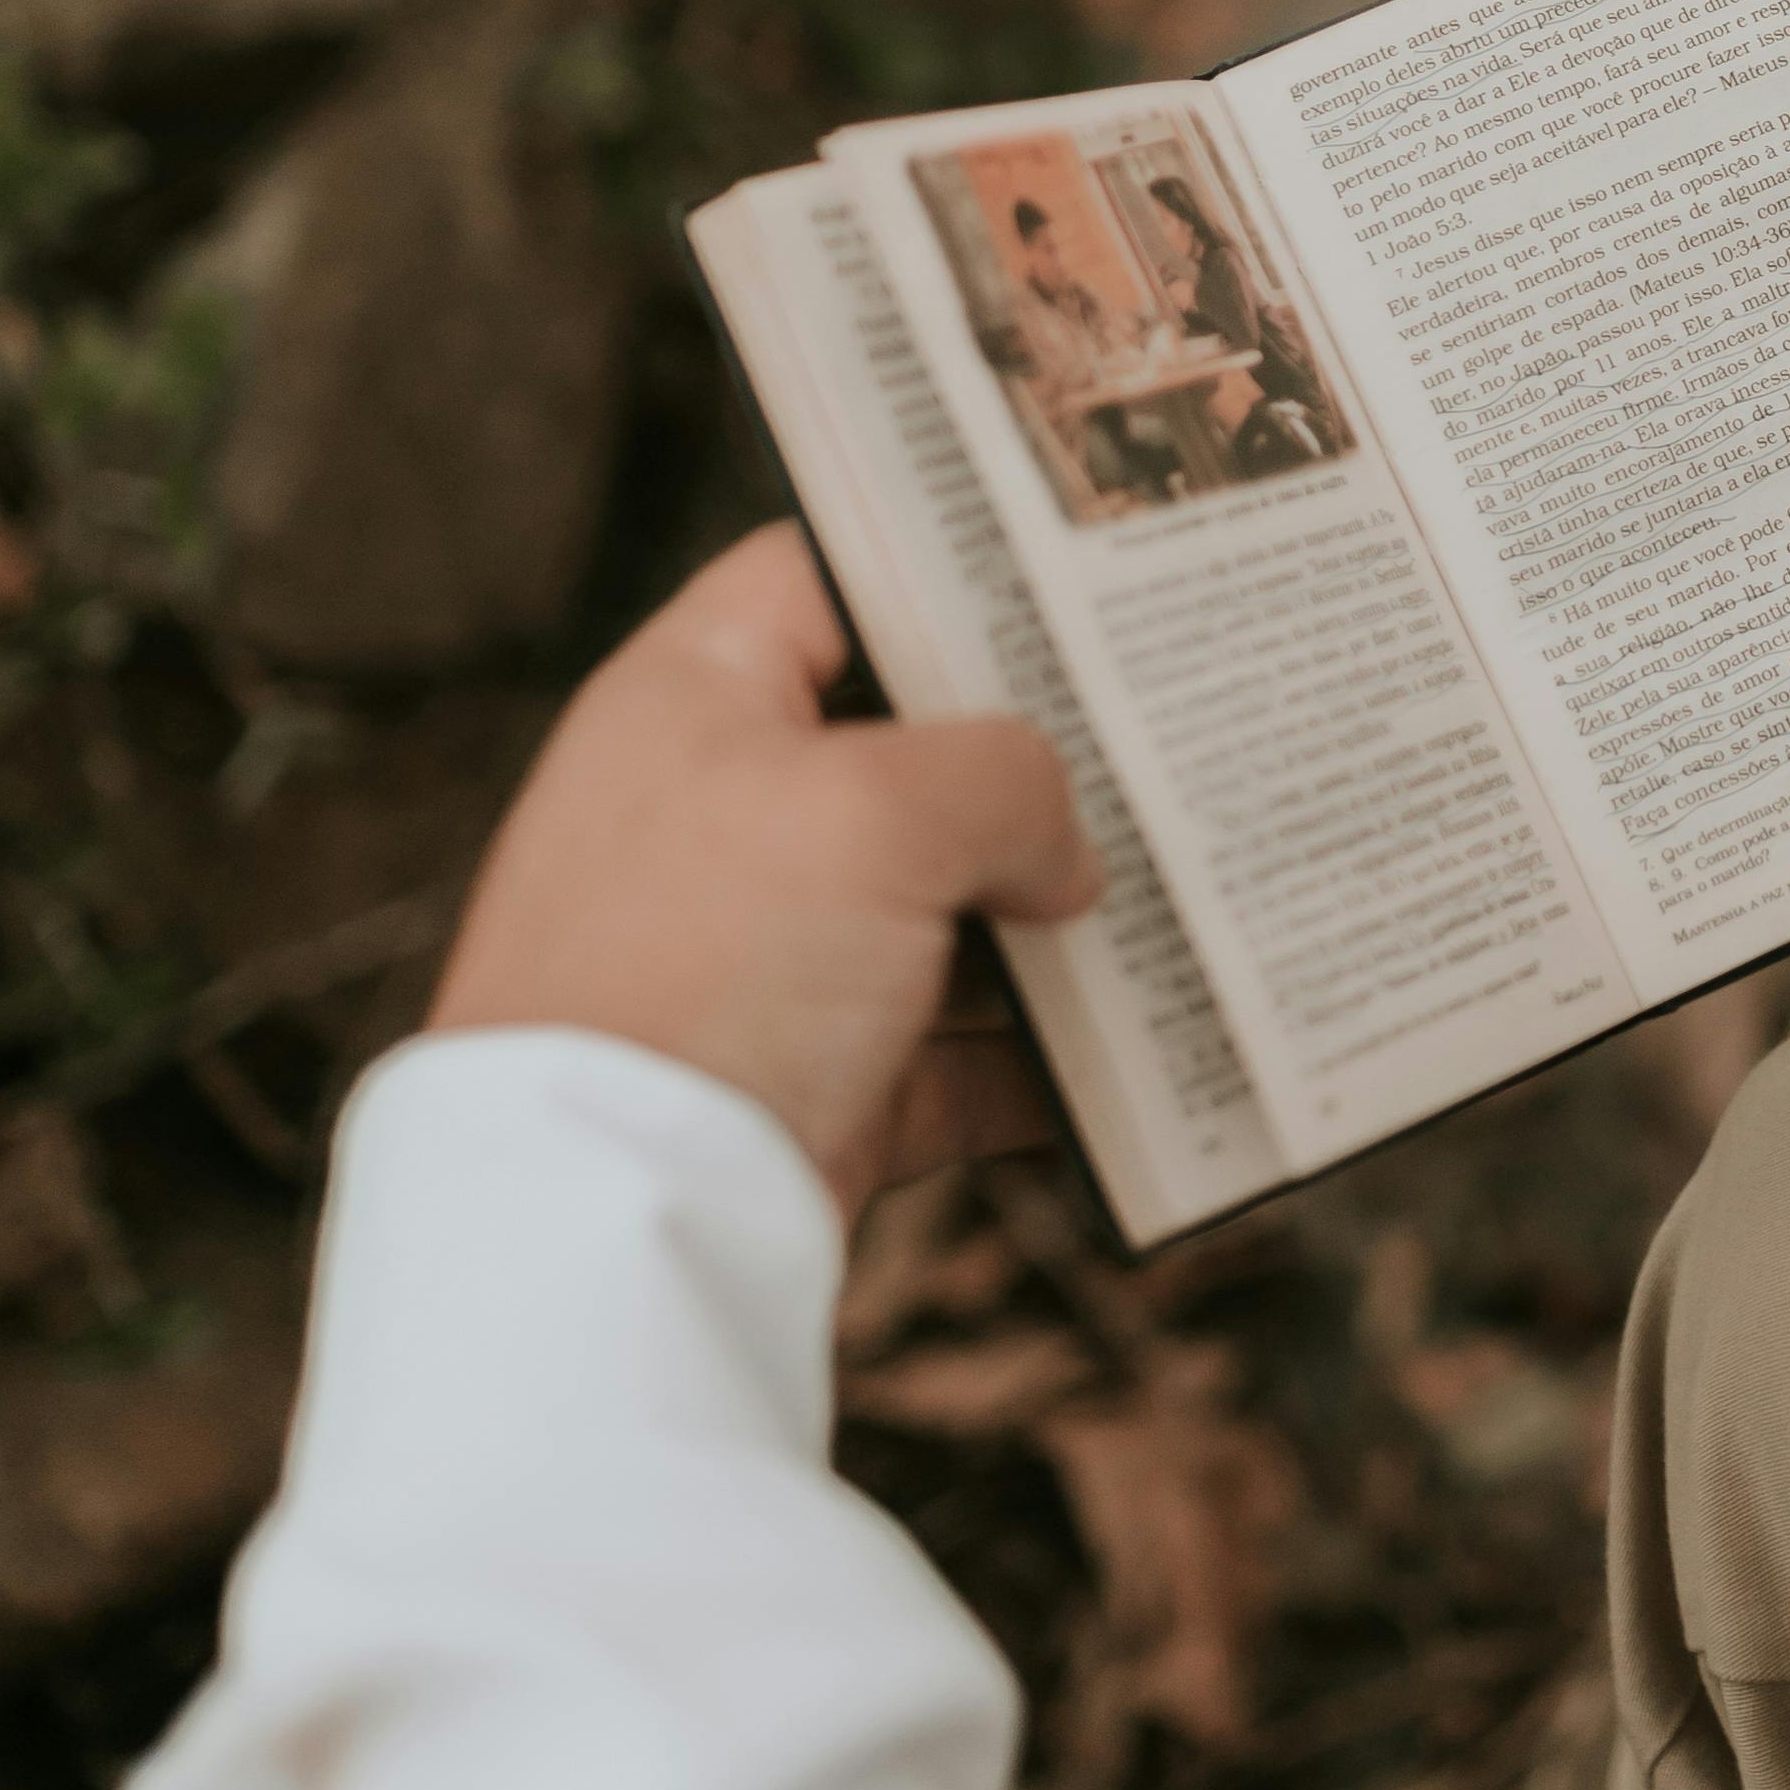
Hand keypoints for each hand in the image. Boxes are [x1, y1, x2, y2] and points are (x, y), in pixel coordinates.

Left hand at [430, 531, 1098, 1211]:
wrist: (613, 1221)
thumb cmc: (704, 967)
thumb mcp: (878, 811)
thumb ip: (1005, 781)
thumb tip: (1062, 858)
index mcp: (696, 701)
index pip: (823, 579)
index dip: (937, 568)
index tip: (1064, 586)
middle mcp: (723, 821)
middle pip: (907, 761)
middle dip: (1031, 776)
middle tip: (1159, 756)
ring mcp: (765, 962)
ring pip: (943, 919)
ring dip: (1052, 932)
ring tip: (1176, 908)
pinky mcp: (809, 1090)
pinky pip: (952, 1065)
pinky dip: (1037, 1070)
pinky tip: (1129, 1059)